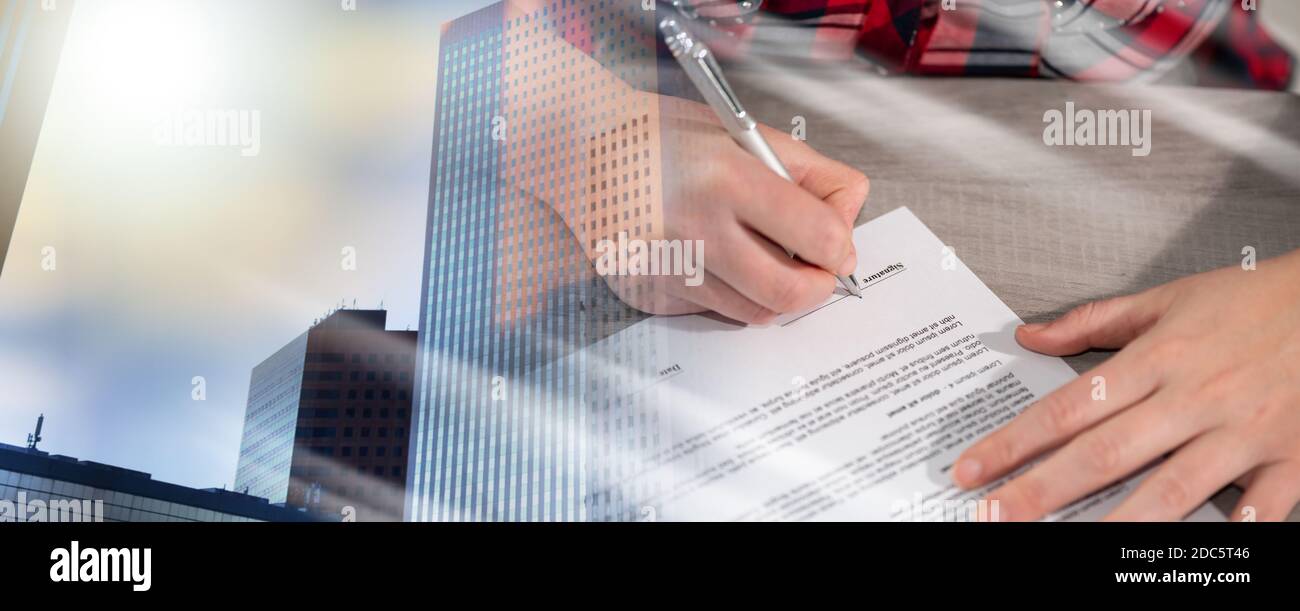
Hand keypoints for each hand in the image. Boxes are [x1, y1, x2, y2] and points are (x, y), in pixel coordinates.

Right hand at [595, 94, 867, 323]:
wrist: (577, 148)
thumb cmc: (661, 136)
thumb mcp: (742, 134)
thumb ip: (807, 175)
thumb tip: (846, 229)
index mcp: (727, 179)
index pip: (819, 236)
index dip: (840, 246)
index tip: (837, 245)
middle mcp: (695, 229)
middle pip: (789, 292)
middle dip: (817, 287)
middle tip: (816, 271)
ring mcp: (666, 269)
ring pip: (751, 312)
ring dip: (771, 293)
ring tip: (762, 258)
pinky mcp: (646, 293)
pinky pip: (709, 311)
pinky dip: (725, 294)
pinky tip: (710, 260)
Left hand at [952, 250, 1299, 520]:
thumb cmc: (1254, 301)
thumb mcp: (1169, 298)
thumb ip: (1094, 320)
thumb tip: (1029, 336)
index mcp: (1159, 358)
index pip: (1069, 407)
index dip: (1015, 442)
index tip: (972, 468)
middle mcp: (1194, 398)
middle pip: (1105, 453)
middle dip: (1042, 490)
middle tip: (992, 515)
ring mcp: (1243, 432)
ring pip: (1172, 488)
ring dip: (1117, 524)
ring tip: (1070, 550)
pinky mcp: (1290, 458)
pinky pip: (1259, 507)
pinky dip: (1232, 533)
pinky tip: (1187, 557)